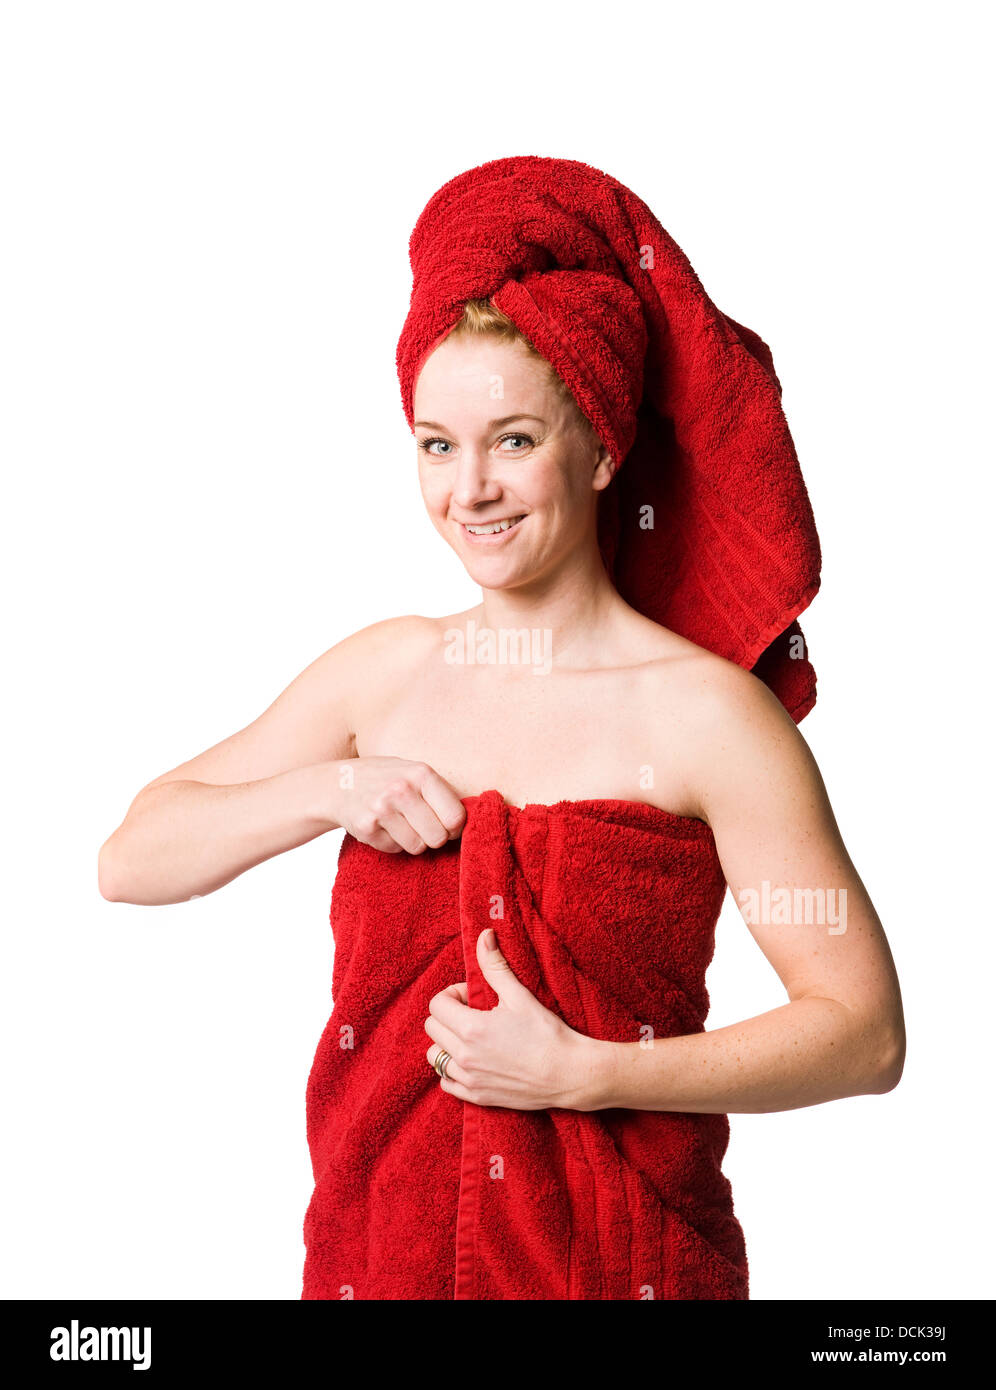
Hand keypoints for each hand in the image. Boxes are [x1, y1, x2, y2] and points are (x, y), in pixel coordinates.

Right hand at [328, 756, 465, 852]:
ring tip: (401, 823)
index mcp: (421, 773)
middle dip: (434, 837)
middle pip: (438, 837)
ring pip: (418, 847)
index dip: (455, 827)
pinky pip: (395, 849)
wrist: (338, 783)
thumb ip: (440, 793)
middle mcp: (401, 789)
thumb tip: (469, 824)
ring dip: (413, 840)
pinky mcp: (366, 828)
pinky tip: (383, 826)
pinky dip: (393, 842)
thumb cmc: (387, 779)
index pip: (456, 817)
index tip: (447, 824)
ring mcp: (381, 809)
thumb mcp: (414, 772)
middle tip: (423, 826)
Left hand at [424, 927, 595, 1109]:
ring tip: (472, 1038)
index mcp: (471, 1028)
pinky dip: (452, 1070)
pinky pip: (445, 1082)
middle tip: (474, 1014)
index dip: (453, 995)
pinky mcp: (477, 1096)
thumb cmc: (547, 1033)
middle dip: (448, 1016)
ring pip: (435, 1056)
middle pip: (432, 1028)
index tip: (472, 997)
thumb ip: (495, 966)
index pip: (436, 1004)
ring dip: (447, 1043)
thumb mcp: (519, 995)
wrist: (568, 1074)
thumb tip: (483, 936)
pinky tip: (473, 1061)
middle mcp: (464, 1056)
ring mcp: (469, 1079)